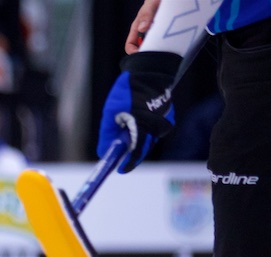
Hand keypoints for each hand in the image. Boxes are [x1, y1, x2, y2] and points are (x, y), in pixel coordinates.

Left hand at [96, 51, 179, 173]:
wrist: (149, 72)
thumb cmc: (128, 91)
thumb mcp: (111, 112)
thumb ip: (108, 134)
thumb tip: (103, 153)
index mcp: (143, 126)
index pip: (136, 153)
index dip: (127, 164)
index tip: (119, 170)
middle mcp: (157, 127)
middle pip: (142, 148)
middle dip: (129, 152)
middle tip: (118, 153)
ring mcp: (164, 123)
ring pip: (147, 140)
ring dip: (136, 139)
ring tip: (126, 127)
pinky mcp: (167, 118)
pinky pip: (153, 131)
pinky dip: (143, 131)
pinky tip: (136, 120)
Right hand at [126, 0, 162, 53]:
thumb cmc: (156, 0)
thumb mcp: (151, 6)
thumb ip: (146, 16)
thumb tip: (142, 29)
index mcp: (137, 29)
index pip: (130, 46)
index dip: (134, 53)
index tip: (144, 54)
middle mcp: (144, 33)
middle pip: (141, 50)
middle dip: (148, 53)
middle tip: (158, 52)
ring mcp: (153, 34)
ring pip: (152, 48)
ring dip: (157, 50)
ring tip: (165, 47)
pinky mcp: (162, 34)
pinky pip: (162, 44)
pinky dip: (166, 46)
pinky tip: (172, 43)